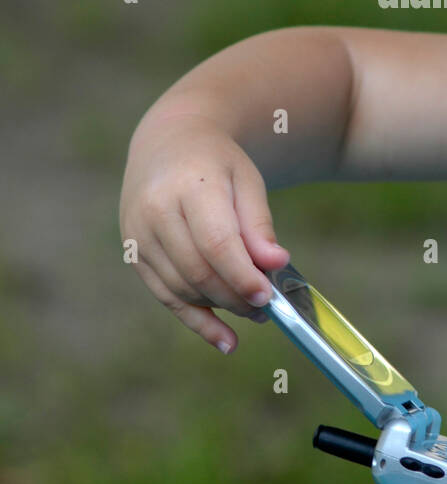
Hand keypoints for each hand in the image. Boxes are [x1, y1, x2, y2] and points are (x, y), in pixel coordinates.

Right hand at [119, 111, 290, 352]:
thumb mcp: (246, 180)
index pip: (215, 243)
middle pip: (198, 270)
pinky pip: (166, 297)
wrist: (168, 143)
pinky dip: (197, 321)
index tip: (268, 296)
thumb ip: (259, 223)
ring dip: (221, 308)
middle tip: (268, 308)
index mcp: (188, 185)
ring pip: (182, 288)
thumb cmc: (216, 163)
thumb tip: (275, 264)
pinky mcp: (134, 254)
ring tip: (255, 313)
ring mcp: (138, 235)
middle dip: (236, 296)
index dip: (242, 276)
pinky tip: (226, 340)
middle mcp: (154, 211)